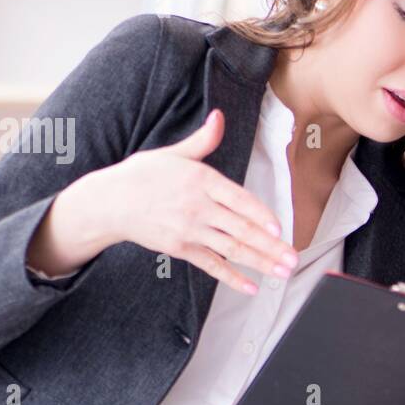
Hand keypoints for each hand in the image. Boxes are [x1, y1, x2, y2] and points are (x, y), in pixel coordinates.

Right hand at [30, 109, 298, 291]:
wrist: (110, 202)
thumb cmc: (142, 175)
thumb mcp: (173, 153)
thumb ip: (203, 141)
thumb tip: (219, 117)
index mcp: (200, 180)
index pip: (238, 199)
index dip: (260, 215)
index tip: (279, 227)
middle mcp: (197, 207)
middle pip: (240, 229)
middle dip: (271, 245)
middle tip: (294, 258)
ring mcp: (189, 230)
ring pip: (231, 249)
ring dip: (260, 262)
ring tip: (283, 272)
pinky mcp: (181, 248)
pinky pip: (211, 265)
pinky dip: (232, 278)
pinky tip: (251, 287)